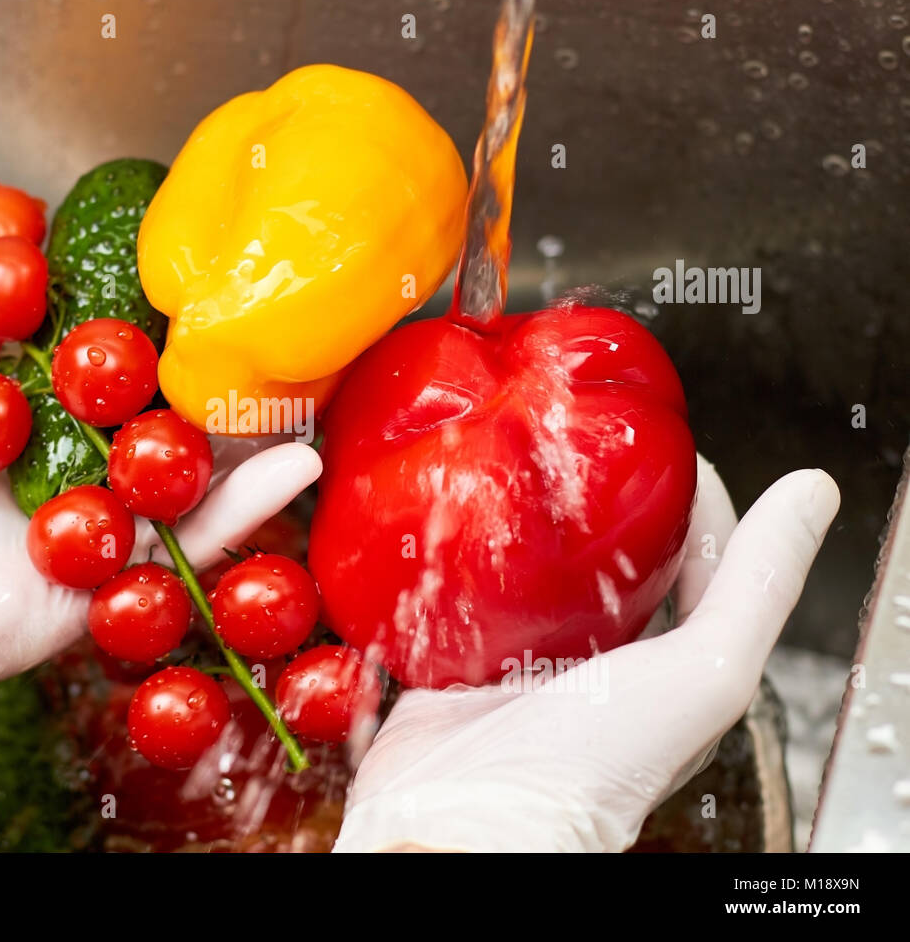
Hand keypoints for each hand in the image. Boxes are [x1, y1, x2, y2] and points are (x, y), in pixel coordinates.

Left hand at [0, 168, 320, 749]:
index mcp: (21, 407)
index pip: (94, 347)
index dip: (137, 307)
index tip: (180, 264)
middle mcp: (68, 457)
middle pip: (155, 404)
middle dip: (208, 367)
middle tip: (256, 323)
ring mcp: (101, 516)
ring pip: (190, 465)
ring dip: (248, 429)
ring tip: (298, 386)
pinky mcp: (121, 573)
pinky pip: (195, 536)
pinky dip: (249, 502)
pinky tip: (297, 459)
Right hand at [333, 457, 838, 851]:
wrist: (473, 820)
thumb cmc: (594, 767)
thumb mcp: (705, 671)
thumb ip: (757, 585)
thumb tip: (811, 494)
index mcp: (663, 668)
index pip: (688, 559)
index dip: (682, 499)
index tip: (660, 444)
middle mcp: (594, 665)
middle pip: (602, 562)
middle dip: (595, 503)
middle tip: (580, 443)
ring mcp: (521, 665)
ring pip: (526, 576)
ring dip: (522, 528)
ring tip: (513, 467)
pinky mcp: (454, 666)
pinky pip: (456, 598)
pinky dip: (458, 561)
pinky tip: (453, 523)